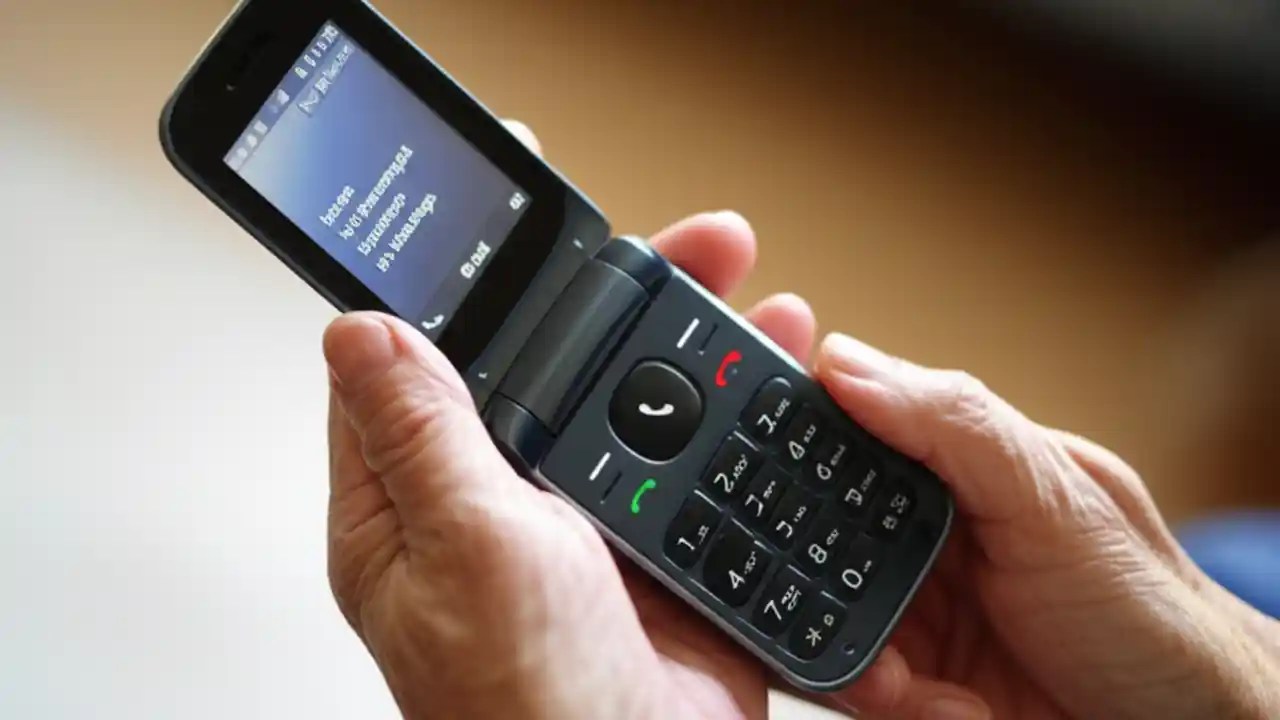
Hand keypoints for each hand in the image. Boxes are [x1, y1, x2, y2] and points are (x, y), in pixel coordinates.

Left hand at [324, 209, 800, 718]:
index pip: (422, 362)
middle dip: (608, 295)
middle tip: (668, 243)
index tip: (511, 214)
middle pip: (545, 367)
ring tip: (737, 284)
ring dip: (685, 341)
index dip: (464, 284)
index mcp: (415, 502)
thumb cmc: (522, 710)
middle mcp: (496, 505)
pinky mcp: (656, 546)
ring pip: (626, 402)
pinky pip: (691, 457)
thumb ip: (420, 435)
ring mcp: (581, 523)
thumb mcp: (461, 548)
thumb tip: (360, 332)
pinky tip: (772, 373)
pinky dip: (736, 412)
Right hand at [807, 335, 1279, 718]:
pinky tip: (948, 707)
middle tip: (838, 599)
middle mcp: (918, 535)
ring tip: (909, 681)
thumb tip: (841, 362)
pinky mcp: (908, 684)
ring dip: (852, 655)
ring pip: (812, 616)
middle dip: (800, 573)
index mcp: (947, 467)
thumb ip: (954, 423)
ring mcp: (910, 612)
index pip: (837, 433)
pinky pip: (847, 686)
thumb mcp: (1055, 497)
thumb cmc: (1150, 609)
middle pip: (804, 533)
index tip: (747, 456)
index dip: (784, 440)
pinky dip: (881, 703)